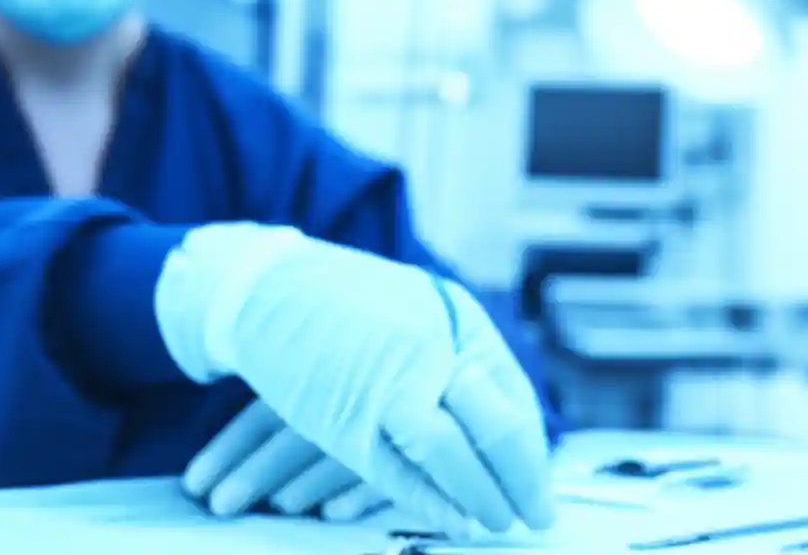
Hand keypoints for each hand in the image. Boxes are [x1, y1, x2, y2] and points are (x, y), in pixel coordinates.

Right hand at [156, 224, 553, 534]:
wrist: (266, 286)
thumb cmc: (348, 299)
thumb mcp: (422, 310)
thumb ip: (459, 358)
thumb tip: (502, 424)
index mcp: (459, 318)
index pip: (515, 400)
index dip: (532, 454)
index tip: (542, 489)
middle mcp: (432, 348)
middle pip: (495, 426)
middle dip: (520, 481)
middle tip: (535, 514)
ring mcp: (388, 383)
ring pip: (450, 453)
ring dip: (479, 496)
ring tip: (497, 521)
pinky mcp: (344, 416)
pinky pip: (396, 469)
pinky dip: (429, 499)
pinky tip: (453, 519)